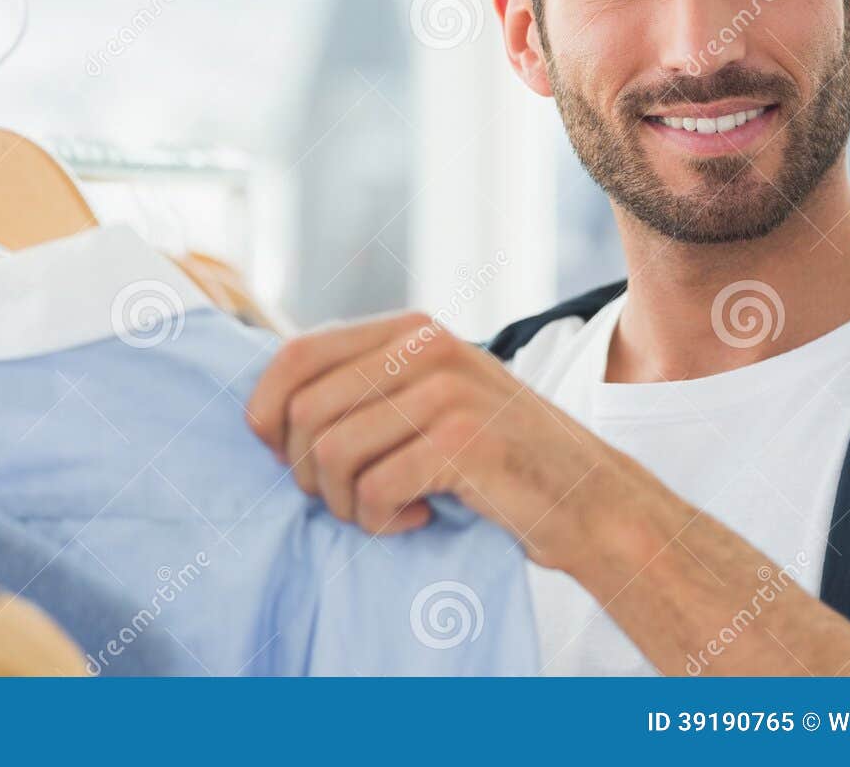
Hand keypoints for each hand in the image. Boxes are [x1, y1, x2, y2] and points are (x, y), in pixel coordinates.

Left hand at [244, 310, 609, 568]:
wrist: (588, 497)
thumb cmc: (492, 457)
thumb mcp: (427, 398)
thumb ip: (363, 386)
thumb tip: (262, 409)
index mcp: (409, 329)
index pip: (296, 354)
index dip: (267, 412)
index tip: (282, 455)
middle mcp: (426, 346)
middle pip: (305, 411)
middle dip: (307, 473)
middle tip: (347, 498)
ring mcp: (447, 390)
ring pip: (332, 453)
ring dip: (344, 503)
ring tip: (383, 510)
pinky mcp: (465, 441)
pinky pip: (375, 489)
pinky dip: (382, 521)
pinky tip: (416, 518)